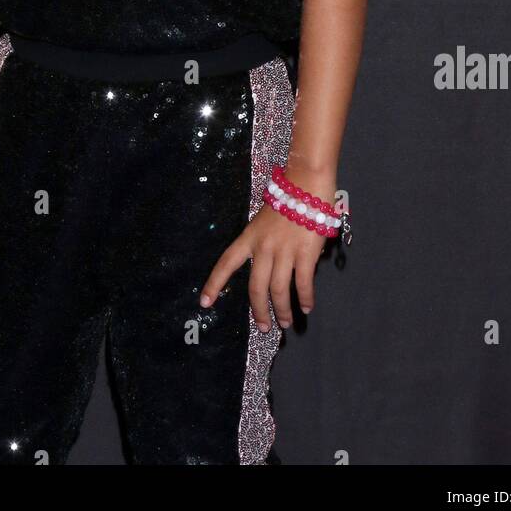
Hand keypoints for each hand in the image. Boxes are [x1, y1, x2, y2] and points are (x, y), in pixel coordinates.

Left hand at [199, 202, 328, 331]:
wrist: (306, 183)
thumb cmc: (287, 197)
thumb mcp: (264, 219)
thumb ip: (264, 244)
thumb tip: (275, 268)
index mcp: (249, 237)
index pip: (227, 263)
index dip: (214, 284)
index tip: (204, 303)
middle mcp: (263, 247)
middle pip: (255, 287)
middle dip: (258, 311)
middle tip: (263, 327)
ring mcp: (284, 251)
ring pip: (278, 290)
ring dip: (281, 310)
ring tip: (285, 322)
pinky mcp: (305, 253)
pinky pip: (303, 283)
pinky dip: (305, 298)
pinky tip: (306, 307)